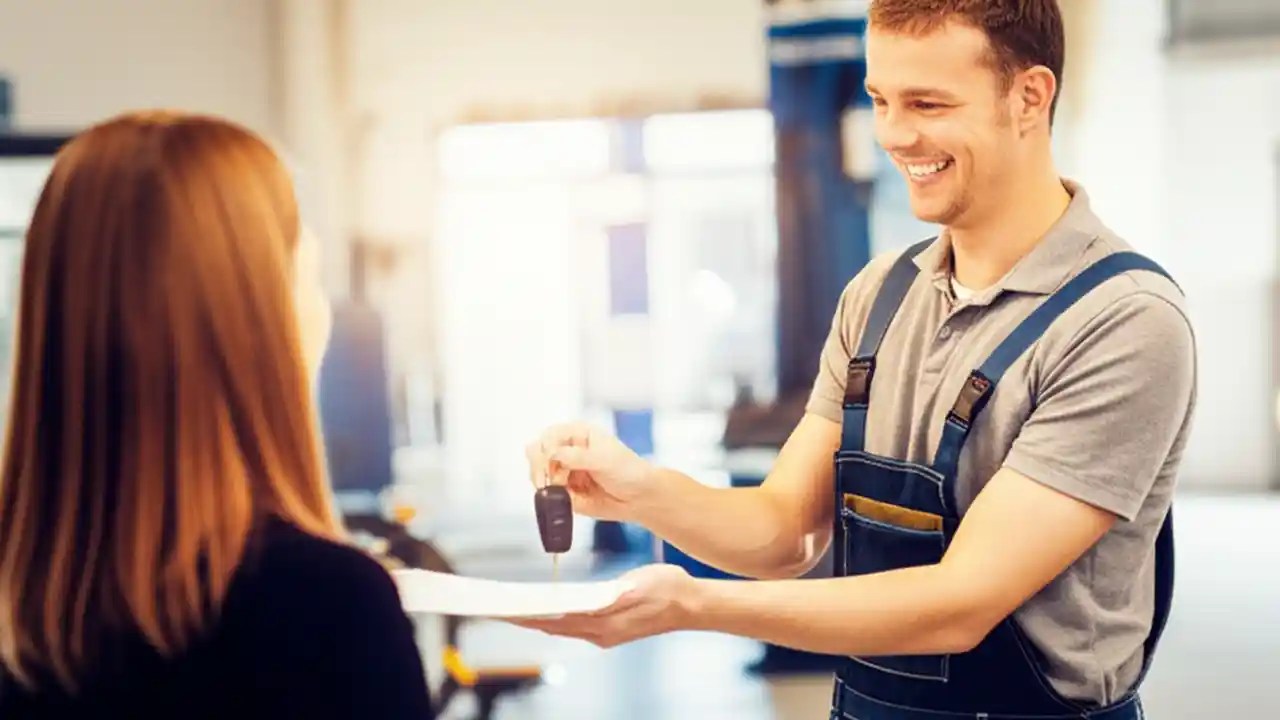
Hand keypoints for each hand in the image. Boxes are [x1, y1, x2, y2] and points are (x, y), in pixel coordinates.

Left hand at [509, 564, 697, 647]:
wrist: (692, 604)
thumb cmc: (668, 589)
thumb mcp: (638, 585)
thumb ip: (610, 596)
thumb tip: (581, 604)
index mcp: (603, 623)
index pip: (553, 620)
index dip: (524, 615)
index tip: (500, 610)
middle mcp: (599, 634)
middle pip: (550, 626)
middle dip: (521, 617)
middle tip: (493, 607)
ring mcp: (603, 634)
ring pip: (559, 627)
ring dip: (534, 618)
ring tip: (509, 608)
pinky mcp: (608, 629)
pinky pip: (572, 625)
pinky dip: (553, 617)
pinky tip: (544, 610)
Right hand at [524, 423, 654, 521]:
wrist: (640, 498)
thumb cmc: (629, 471)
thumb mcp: (605, 459)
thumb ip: (577, 456)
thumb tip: (553, 454)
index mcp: (578, 434)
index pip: (550, 436)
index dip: (545, 448)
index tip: (549, 462)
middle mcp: (568, 451)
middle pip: (538, 453)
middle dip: (538, 466)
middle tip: (544, 481)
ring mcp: (564, 471)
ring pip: (538, 474)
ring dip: (543, 482)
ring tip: (559, 490)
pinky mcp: (565, 491)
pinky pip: (548, 493)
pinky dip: (550, 497)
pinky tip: (561, 499)